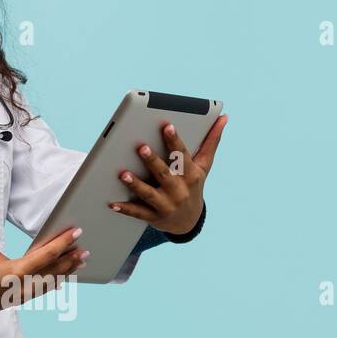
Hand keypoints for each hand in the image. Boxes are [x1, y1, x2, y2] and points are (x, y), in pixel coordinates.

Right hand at [0, 225, 86, 323]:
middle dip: (70, 260)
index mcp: (15, 271)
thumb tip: (24, 263)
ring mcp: (20, 296)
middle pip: (53, 271)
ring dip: (65, 272)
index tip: (76, 232)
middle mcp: (22, 286)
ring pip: (50, 283)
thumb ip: (12, 257)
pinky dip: (53, 282)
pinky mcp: (16, 300)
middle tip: (85, 250)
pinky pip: (40, 290)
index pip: (46, 254)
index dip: (63, 242)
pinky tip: (60, 279)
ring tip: (78, 263)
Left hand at [109, 115, 227, 233]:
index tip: (167, 126)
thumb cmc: (193, 185)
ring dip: (136, 185)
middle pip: (164, 174)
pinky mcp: (154, 217)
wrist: (189, 221)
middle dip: (153, 161)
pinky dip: (126, 209)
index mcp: (191, 175)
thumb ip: (211, 141)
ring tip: (123, 174)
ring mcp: (167, 205)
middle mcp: (180, 191)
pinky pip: (138, 213)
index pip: (182, 156)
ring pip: (149, 194)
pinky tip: (112, 203)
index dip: (174, 141)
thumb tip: (224, 117)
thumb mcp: (204, 166)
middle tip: (141, 147)